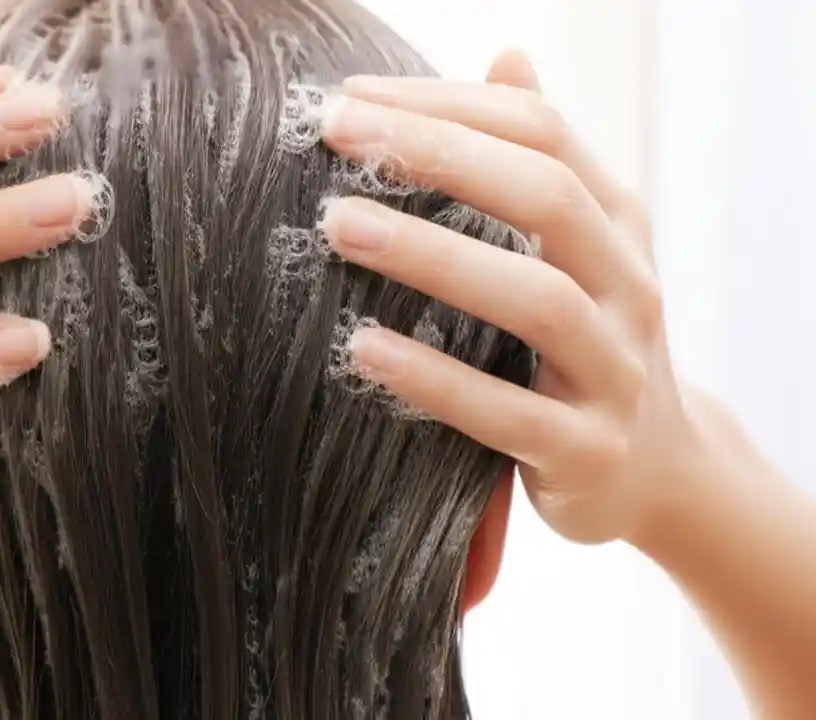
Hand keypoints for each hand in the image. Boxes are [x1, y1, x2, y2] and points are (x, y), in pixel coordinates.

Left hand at [319, 50, 699, 544]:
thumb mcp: (580, 248)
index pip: (544, 133)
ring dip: (431, 255)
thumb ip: (541, 160)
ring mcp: (614, 371)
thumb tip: (507, 56)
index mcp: (618, 224)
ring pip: (536, 298)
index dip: (449, 105)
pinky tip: (363, 349)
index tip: (351, 98)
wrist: (657, 472)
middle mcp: (630, 285)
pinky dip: (435, 379)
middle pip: (545, 195)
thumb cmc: (587, 342)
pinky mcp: (586, 452)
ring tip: (339, 226)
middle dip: (437, 156)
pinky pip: (508, 412)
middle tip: (338, 137)